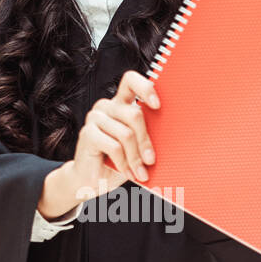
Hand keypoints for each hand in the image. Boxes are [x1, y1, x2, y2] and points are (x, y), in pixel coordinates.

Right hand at [73, 69, 159, 189]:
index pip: (130, 81)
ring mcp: (95, 118)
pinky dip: (124, 163)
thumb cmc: (119, 161)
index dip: (145, 88)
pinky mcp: (87, 133)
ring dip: (135, 158)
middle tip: (151, 161)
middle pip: (134, 114)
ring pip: (126, 134)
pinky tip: (127, 172)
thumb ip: (147, 135)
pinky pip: (114, 146)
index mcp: (121, 104)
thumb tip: (172, 135)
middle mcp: (107, 106)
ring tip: (140, 172)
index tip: (157, 106)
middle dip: (145, 141)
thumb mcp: (137, 146)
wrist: (93, 180)